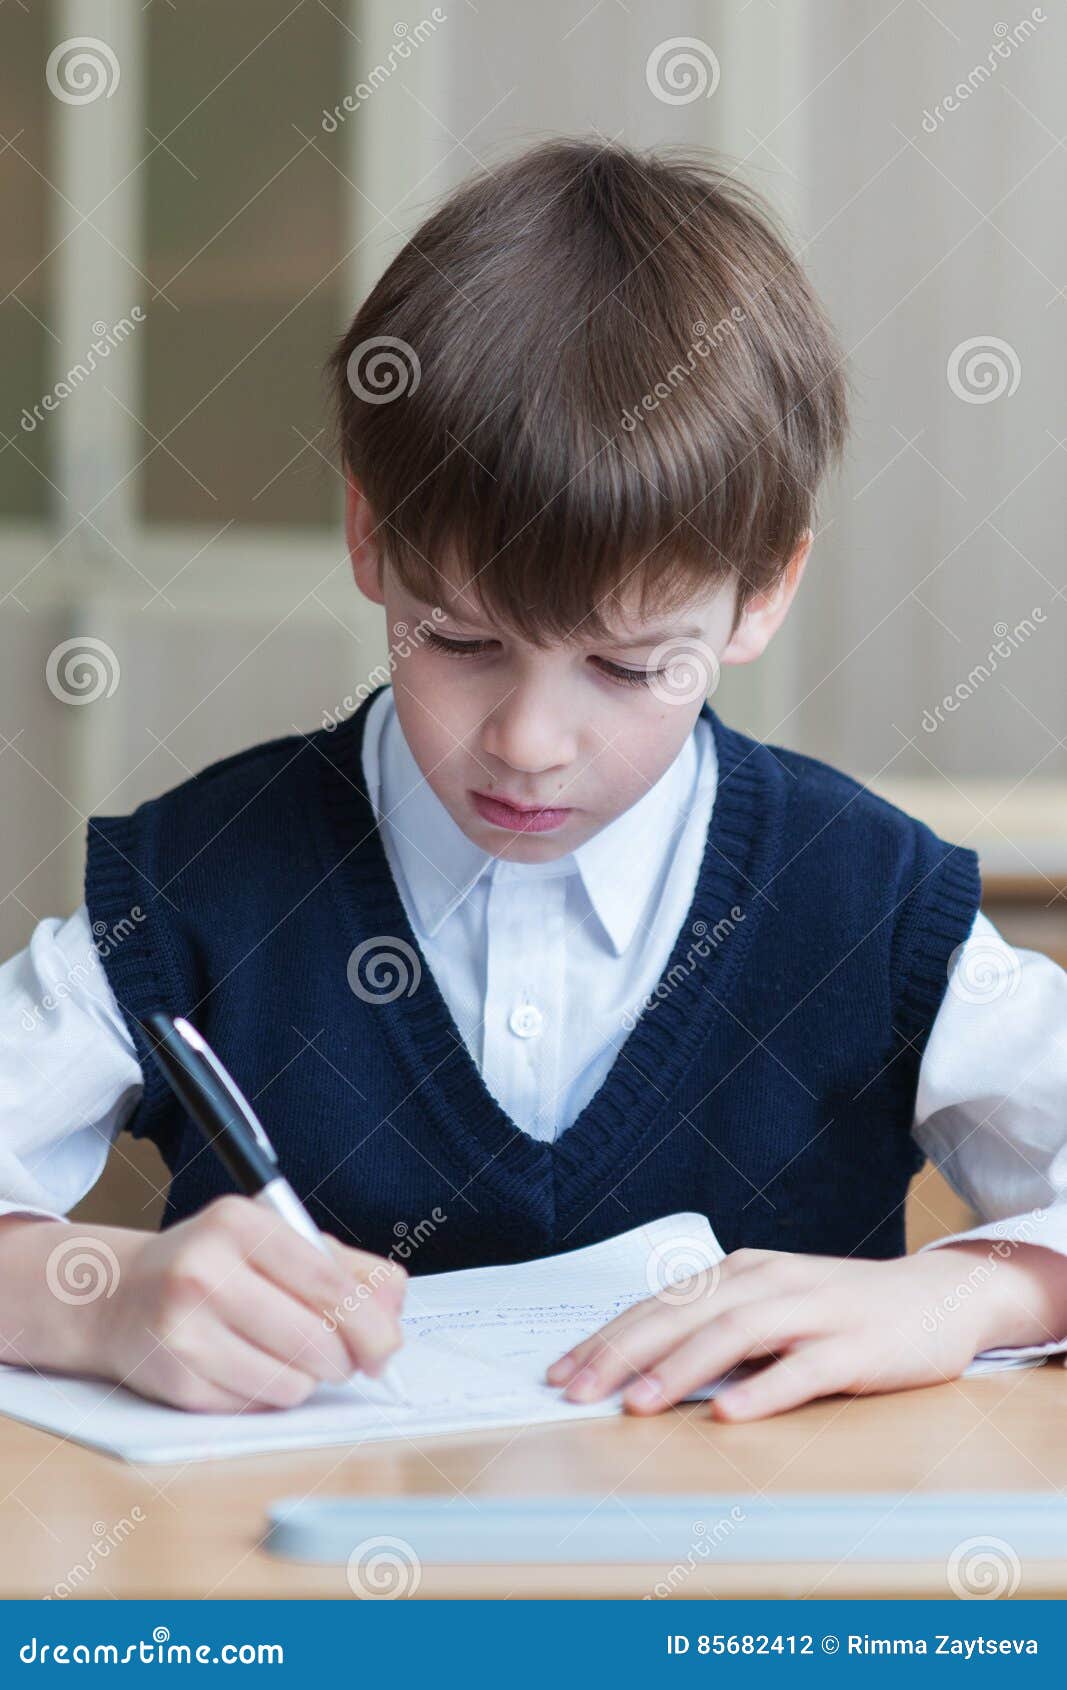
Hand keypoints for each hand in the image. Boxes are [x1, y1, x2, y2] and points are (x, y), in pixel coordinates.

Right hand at [97, 1196, 405, 1412]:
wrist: (118, 1297)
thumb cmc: (214, 1267)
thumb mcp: (275, 1243)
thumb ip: (345, 1268)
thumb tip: (394, 1311)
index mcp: (240, 1223)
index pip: (330, 1283)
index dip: (371, 1325)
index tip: (385, 1346)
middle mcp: (205, 1271)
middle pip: (318, 1340)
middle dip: (342, 1358)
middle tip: (337, 1354)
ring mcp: (184, 1329)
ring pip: (292, 1382)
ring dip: (303, 1378)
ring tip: (280, 1352)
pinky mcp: (175, 1380)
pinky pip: (256, 1405)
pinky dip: (265, 1394)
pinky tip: (243, 1366)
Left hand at [545, 1242, 1063, 1422]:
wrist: (935, 1297)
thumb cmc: (839, 1311)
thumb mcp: (771, 1307)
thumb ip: (716, 1329)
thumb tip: (638, 1367)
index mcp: (741, 1272)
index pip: (660, 1305)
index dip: (607, 1338)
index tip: (560, 1371)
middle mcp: (769, 1281)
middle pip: (683, 1314)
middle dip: (623, 1352)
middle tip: (576, 1389)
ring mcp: (815, 1311)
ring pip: (735, 1334)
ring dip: (681, 1369)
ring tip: (638, 1404)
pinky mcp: (857, 1346)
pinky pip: (804, 1369)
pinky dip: (764, 1389)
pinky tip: (730, 1413)